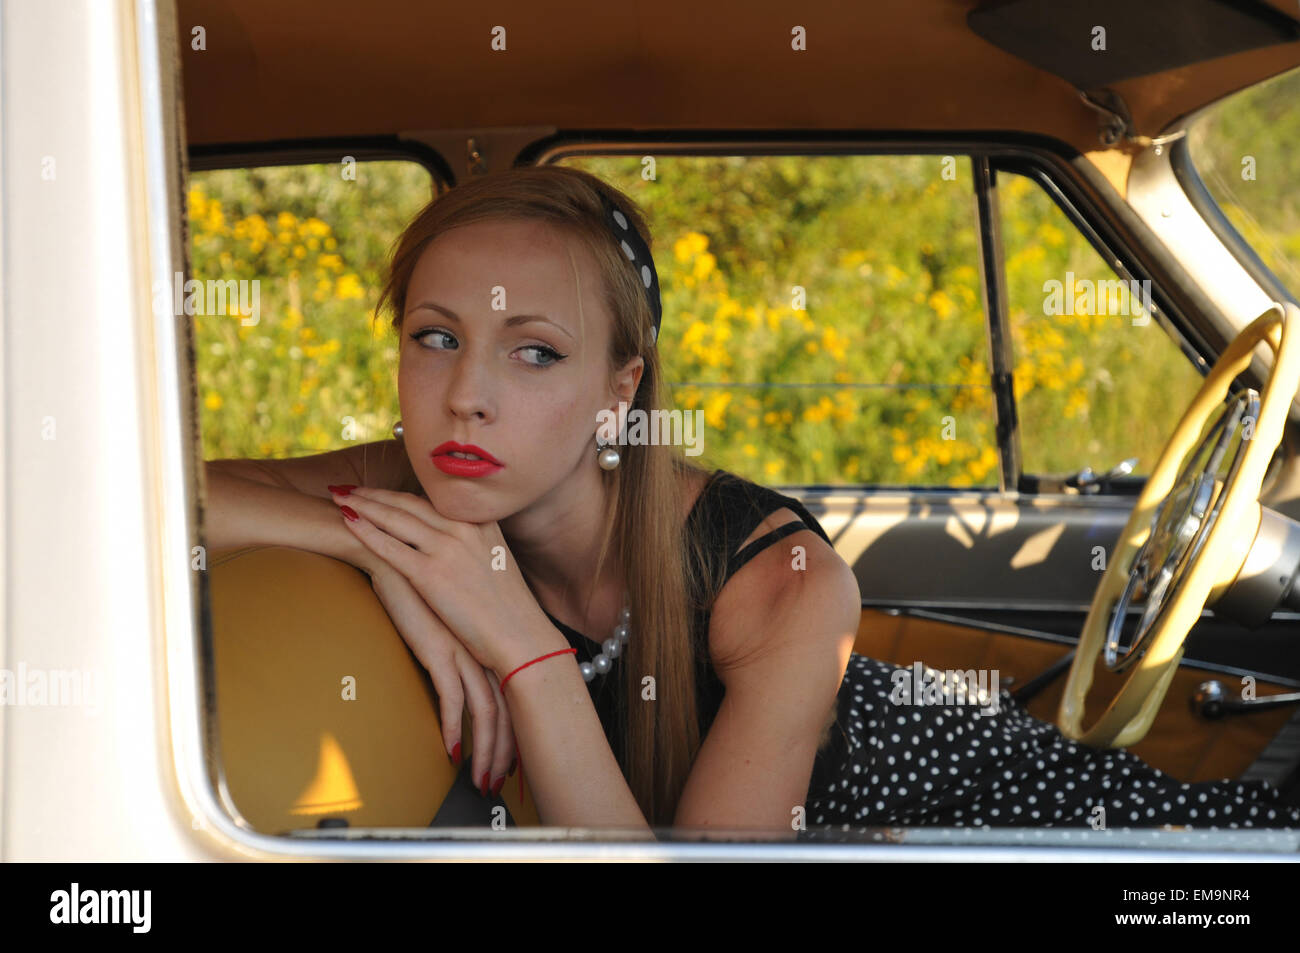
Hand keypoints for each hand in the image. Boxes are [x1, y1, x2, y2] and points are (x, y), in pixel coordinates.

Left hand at [330, 486, 562, 675]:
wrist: (520, 637)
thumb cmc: (509, 610)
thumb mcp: (497, 562)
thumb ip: (475, 545)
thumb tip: (455, 548)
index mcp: (480, 522)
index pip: (432, 499)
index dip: (401, 492)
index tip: (379, 488)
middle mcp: (463, 528)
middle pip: (408, 502)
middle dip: (374, 492)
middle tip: (347, 486)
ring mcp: (446, 548)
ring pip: (395, 518)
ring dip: (363, 504)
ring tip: (338, 497)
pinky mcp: (431, 574)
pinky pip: (390, 546)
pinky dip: (366, 531)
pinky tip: (347, 522)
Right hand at [364, 558, 515, 795]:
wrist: (392, 557)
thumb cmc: (414, 588)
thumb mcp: (444, 621)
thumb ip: (457, 643)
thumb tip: (460, 674)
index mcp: (491, 640)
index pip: (516, 695)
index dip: (518, 730)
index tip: (516, 759)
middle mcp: (485, 647)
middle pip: (508, 709)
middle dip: (506, 750)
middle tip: (502, 780)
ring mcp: (465, 650)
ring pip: (485, 711)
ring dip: (484, 750)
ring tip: (482, 780)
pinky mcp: (440, 650)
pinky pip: (452, 700)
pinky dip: (453, 729)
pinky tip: (450, 750)